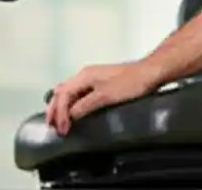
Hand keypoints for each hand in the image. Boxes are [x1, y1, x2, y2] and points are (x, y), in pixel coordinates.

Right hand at [44, 60, 160, 135]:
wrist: (149, 73)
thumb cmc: (130, 83)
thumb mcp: (105, 96)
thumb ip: (85, 106)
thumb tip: (70, 115)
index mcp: (83, 76)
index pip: (63, 95)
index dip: (59, 113)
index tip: (62, 130)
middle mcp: (84, 75)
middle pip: (61, 92)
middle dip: (54, 109)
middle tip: (52, 126)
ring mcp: (92, 78)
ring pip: (68, 92)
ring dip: (61, 107)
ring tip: (58, 121)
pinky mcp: (99, 83)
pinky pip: (77, 93)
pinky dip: (71, 104)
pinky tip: (73, 112)